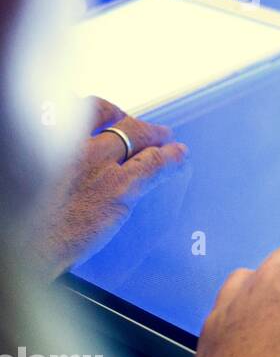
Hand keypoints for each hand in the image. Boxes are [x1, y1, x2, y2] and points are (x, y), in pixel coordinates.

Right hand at [32, 97, 187, 278]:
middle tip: (151, 130)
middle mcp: (75, 144)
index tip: (115, 115)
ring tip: (169, 141)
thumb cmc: (24, 218)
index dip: (107, 112)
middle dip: (137, 125)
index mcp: (53, 138)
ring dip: (157, 138)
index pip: (87, 111)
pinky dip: (171, 158)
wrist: (22, 245)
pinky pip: (152, 165)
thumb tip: (66, 163)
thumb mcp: (31, 175)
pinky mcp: (118, 188)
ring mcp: (98, 165)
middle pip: (117, 124)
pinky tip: (180, 157)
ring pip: (138, 140)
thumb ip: (52, 161)